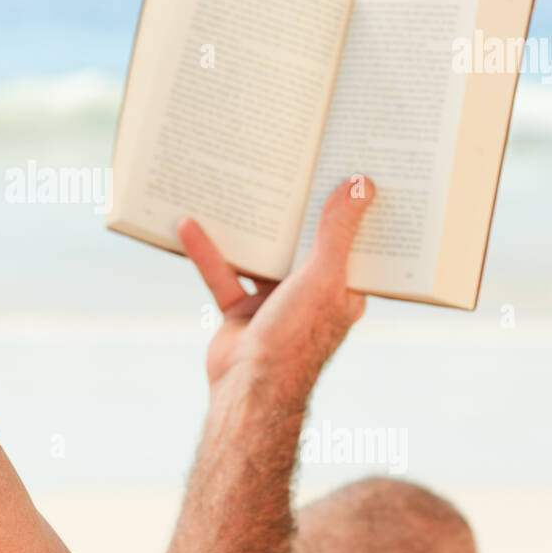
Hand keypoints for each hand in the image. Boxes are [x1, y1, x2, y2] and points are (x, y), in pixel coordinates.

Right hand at [178, 176, 374, 398]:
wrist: (250, 389)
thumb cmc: (296, 338)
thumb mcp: (323, 277)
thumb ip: (338, 232)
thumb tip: (363, 184)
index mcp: (343, 290)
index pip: (352, 243)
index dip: (351, 210)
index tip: (347, 170)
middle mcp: (310, 295)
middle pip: (302, 244)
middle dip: (294, 210)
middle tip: (290, 164)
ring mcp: (273, 304)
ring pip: (260, 256)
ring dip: (247, 228)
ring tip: (237, 185)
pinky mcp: (239, 311)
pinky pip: (222, 274)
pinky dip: (206, 252)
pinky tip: (188, 225)